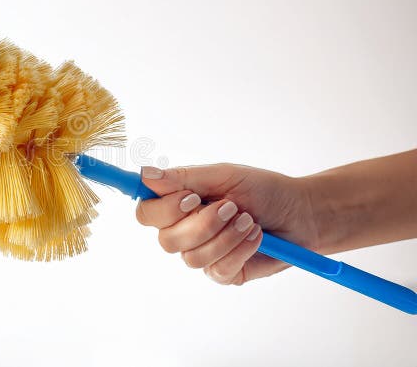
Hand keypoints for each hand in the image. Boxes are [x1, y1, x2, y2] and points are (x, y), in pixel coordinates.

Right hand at [135, 164, 319, 284]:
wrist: (301, 213)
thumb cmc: (263, 190)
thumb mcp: (224, 175)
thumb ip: (184, 177)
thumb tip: (145, 174)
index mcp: (179, 204)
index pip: (146, 212)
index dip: (163, 209)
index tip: (191, 197)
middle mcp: (184, 231)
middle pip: (166, 240)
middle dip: (202, 224)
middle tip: (230, 207)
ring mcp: (203, 254)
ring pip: (192, 257)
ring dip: (225, 236)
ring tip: (248, 220)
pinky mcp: (223, 273)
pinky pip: (218, 268)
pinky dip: (240, 248)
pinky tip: (255, 236)